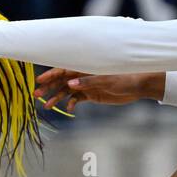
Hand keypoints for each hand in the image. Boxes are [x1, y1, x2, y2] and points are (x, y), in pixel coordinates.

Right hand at [35, 67, 157, 112]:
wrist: (140, 84)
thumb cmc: (125, 76)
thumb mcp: (107, 79)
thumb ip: (88, 81)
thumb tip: (70, 85)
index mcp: (85, 66)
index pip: (64, 70)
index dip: (50, 75)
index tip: (39, 81)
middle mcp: (83, 75)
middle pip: (61, 81)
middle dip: (49, 88)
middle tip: (36, 95)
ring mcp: (87, 85)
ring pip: (68, 91)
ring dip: (57, 98)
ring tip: (47, 107)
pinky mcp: (93, 94)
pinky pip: (78, 99)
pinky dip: (72, 104)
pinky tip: (70, 110)